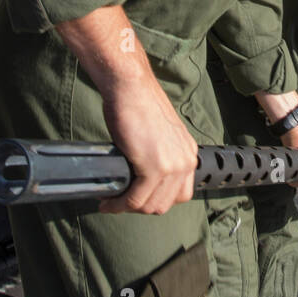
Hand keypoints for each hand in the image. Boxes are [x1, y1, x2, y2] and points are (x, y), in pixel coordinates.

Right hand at [98, 73, 198, 214]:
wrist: (131, 88)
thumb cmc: (138, 105)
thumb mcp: (158, 136)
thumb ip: (159, 156)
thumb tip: (142, 178)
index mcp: (188, 153)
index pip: (180, 193)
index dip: (156, 200)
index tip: (138, 198)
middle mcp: (185, 161)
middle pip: (166, 204)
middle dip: (141, 207)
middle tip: (121, 202)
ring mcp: (172, 166)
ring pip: (151, 205)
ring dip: (129, 208)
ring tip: (112, 203)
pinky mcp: (153, 168)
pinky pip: (136, 198)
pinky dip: (120, 204)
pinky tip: (109, 202)